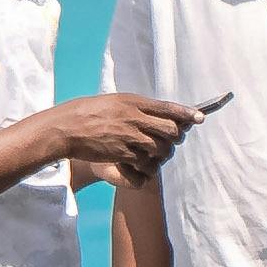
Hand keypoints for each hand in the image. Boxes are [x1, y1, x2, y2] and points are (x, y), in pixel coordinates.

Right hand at [44, 89, 200, 182]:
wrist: (66, 127)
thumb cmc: (89, 112)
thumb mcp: (115, 101)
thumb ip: (138, 106)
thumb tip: (162, 113)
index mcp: (133, 102)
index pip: (168, 108)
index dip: (187, 114)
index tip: (200, 118)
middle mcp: (134, 119)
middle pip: (171, 131)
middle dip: (176, 137)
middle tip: (173, 139)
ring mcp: (128, 137)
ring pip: (161, 149)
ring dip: (162, 153)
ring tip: (155, 152)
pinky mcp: (122, 154)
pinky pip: (146, 163)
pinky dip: (147, 165)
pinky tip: (140, 162)